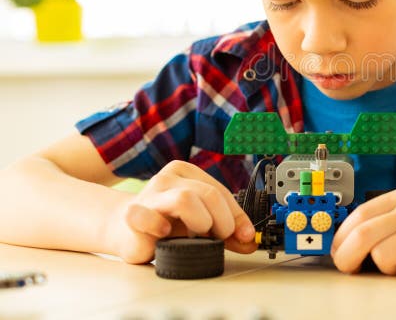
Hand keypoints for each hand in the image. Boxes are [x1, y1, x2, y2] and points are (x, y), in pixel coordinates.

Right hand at [106, 161, 257, 263]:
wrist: (125, 230)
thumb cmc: (166, 223)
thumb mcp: (200, 222)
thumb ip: (226, 230)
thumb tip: (251, 240)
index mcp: (186, 173)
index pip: (221, 191)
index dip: (237, 215)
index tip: (246, 235)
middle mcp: (168, 178)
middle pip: (209, 194)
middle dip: (223, 220)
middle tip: (220, 237)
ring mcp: (150, 194)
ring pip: (185, 198)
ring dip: (200, 221)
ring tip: (197, 235)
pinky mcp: (133, 214)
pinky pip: (147, 216)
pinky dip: (159, 225)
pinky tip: (164, 233)